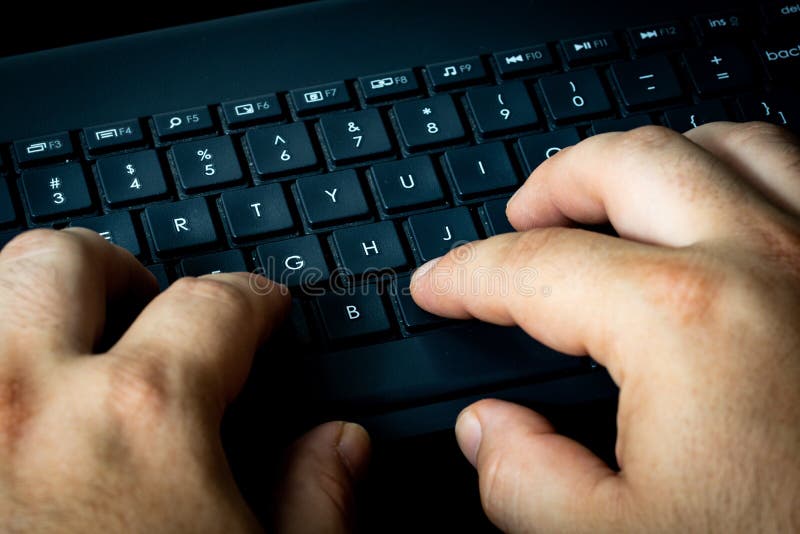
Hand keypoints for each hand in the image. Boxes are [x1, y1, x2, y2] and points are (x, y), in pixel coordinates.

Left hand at [0, 228, 368, 532]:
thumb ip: (316, 504)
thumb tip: (336, 446)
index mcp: (142, 421)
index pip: (212, 305)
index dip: (248, 297)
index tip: (256, 306)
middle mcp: (26, 406)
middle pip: (63, 262)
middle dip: (112, 271)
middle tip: (140, 306)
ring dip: (28, 308)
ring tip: (65, 352)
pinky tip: (17, 422)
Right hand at [411, 122, 799, 531]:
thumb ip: (526, 485)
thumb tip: (487, 434)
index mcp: (682, 322)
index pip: (532, 267)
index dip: (466, 274)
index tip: (439, 283)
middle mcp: (765, 262)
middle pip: (625, 164)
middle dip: (552, 183)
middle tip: (519, 217)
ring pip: (725, 145)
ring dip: (651, 161)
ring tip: (615, 195)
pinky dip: (746, 172)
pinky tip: (725, 209)